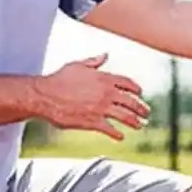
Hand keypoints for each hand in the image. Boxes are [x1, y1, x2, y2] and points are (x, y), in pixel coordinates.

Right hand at [32, 54, 149, 140]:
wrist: (45, 96)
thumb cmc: (59, 79)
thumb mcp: (78, 66)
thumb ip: (94, 62)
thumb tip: (105, 55)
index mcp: (104, 79)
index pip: (128, 83)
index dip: (136, 89)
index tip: (140, 94)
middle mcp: (106, 93)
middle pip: (131, 101)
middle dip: (141, 108)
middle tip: (146, 113)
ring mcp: (101, 108)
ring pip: (125, 116)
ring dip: (135, 122)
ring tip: (140, 125)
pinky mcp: (93, 122)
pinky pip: (110, 129)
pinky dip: (117, 134)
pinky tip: (120, 137)